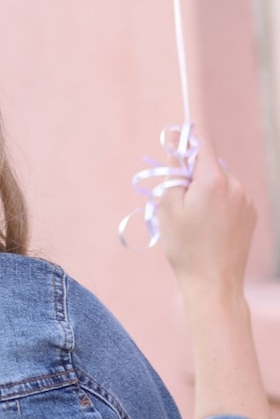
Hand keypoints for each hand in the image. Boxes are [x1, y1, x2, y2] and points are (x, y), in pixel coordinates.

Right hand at [156, 135, 256, 299]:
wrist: (213, 282)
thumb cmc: (184, 246)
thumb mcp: (168, 206)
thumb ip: (173, 170)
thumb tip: (176, 142)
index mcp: (212, 180)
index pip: (202, 142)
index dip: (186, 136)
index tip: (173, 137)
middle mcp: (235, 185)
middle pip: (208, 164)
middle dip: (190, 173)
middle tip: (175, 199)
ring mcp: (246, 199)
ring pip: (219, 182)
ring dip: (204, 190)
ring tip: (192, 220)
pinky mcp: (251, 214)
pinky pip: (230, 197)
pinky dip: (216, 203)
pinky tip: (207, 227)